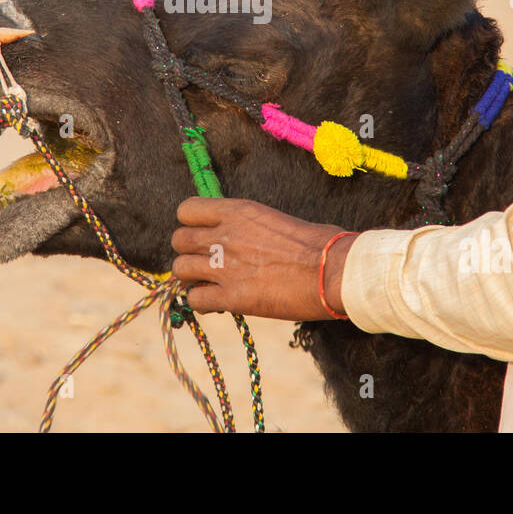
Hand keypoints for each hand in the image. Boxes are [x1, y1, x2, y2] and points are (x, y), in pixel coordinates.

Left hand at [170, 196, 356, 320]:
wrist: (333, 271)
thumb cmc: (319, 243)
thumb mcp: (276, 219)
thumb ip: (248, 227)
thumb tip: (244, 238)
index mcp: (237, 211)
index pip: (187, 210)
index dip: (191, 224)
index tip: (204, 234)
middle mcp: (224, 235)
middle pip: (179, 240)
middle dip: (189, 252)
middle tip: (206, 263)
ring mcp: (224, 267)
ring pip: (180, 270)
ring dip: (192, 278)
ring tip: (210, 284)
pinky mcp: (232, 298)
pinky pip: (195, 300)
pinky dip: (201, 303)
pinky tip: (217, 303)